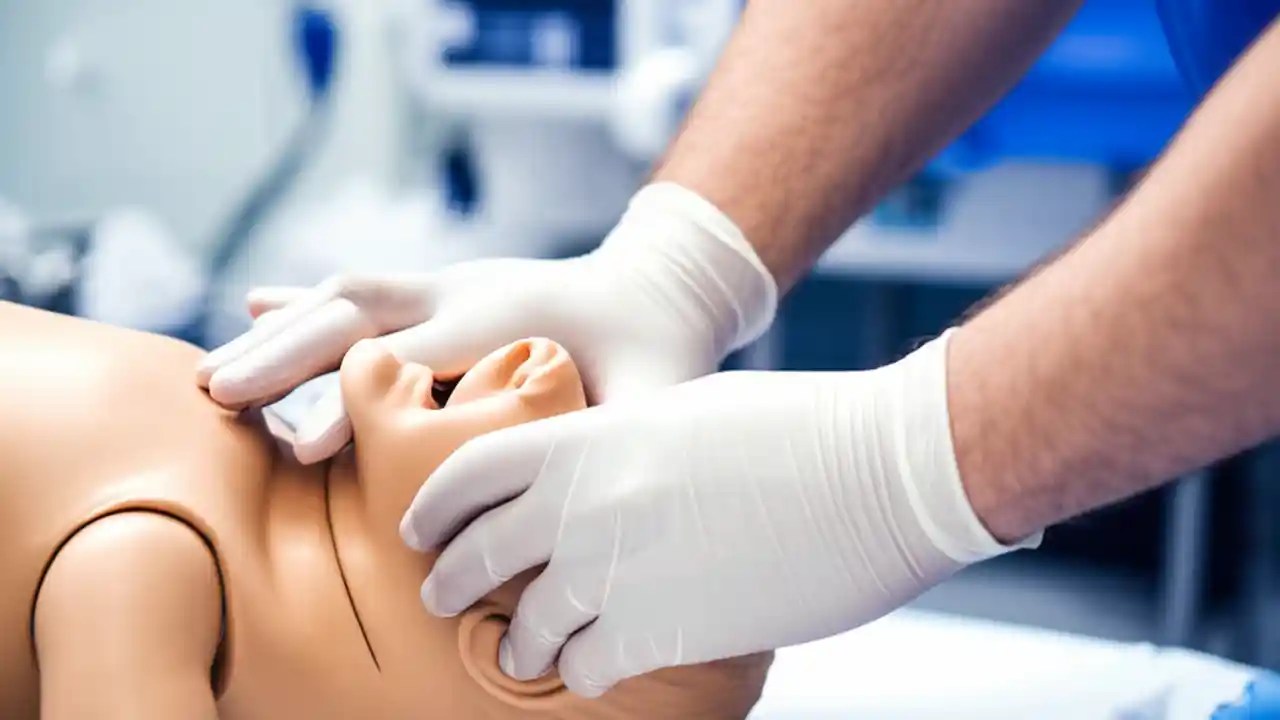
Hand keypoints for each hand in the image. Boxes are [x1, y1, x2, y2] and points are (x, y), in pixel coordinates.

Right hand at [196, 183, 776, 462]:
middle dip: (288, 356)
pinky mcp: (438, 290)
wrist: (658, 287)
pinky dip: (305, 301)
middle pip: (360, 315)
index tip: (304, 449)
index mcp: (511, 319)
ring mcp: (448, 285)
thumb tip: (579, 495)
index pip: (418, 362)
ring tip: (213, 374)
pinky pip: (363, 292)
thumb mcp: (658, 397)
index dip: (362, 404)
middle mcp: (467, 292)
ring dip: (280, 333)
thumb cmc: (657, 354)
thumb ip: (619, 435)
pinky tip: (253, 305)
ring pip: (347, 298)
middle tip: (220, 395)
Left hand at [399, 332, 1034, 697]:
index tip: (418, 528)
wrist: (880, 470)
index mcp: (591, 437)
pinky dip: (583, 673)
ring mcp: (619, 568)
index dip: (432, 504)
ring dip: (518, 644)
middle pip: (477, 552)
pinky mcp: (664, 629)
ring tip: (520, 651)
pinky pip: (588, 667)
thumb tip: (591, 480)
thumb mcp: (687, 413)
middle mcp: (586, 502)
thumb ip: (622, 445)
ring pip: (526, 626)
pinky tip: (595, 669)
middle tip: (441, 597)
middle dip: (448, 580)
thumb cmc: (799, 428)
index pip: (471, 470)